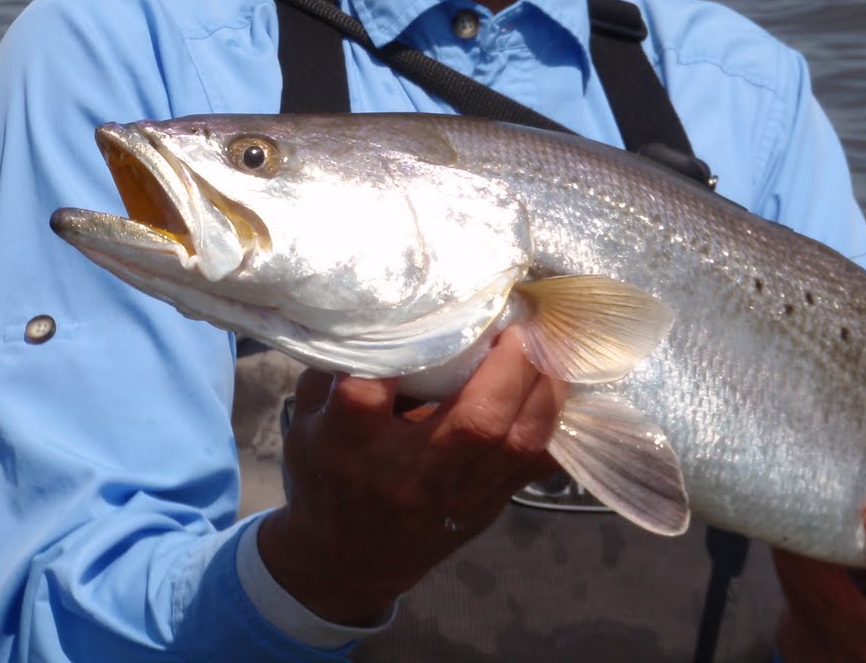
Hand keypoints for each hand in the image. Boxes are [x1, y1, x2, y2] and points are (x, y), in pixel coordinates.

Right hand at [256, 326, 566, 625]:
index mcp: (349, 446)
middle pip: (477, 421)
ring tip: (545, 340)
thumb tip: (387, 306)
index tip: (423, 309)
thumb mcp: (310, 417)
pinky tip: (554, 379)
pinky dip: (555, 416)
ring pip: (519, 440)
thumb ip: (340, 365)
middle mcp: (408, 473)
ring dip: (543, 383)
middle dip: (510, 362)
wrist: (350, 559)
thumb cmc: (327, 471)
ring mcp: (455, 494)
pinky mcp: (488, 504)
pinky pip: (539, 460)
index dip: (396, 349)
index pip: (368, 395)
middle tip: (519, 321)